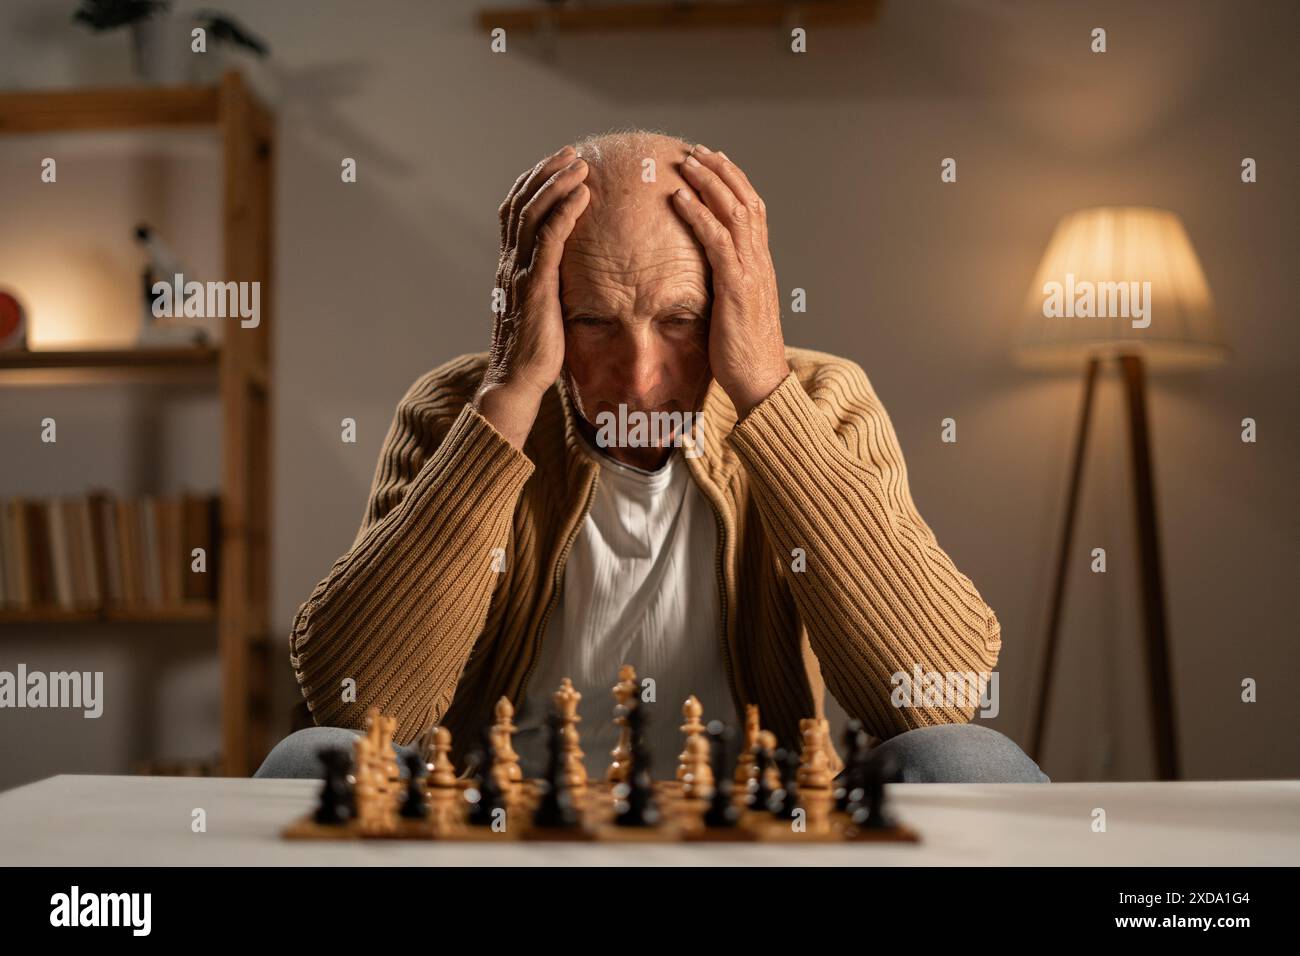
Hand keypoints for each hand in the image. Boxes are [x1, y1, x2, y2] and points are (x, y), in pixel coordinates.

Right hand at [477, 145, 590, 446]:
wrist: (517, 382)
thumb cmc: (535, 353)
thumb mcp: (543, 310)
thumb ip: (549, 287)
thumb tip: (571, 276)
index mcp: (511, 267)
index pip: (515, 213)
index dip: (533, 185)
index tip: (556, 166)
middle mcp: (510, 264)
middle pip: (521, 204)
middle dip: (545, 174)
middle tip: (570, 153)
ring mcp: (520, 273)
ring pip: (533, 214)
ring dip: (556, 184)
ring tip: (579, 164)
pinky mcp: (535, 286)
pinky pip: (549, 239)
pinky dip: (564, 212)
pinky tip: (582, 196)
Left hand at [672, 146, 787, 417]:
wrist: (761, 382)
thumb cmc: (743, 353)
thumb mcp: (736, 310)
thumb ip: (726, 286)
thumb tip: (705, 275)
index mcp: (761, 265)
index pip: (752, 210)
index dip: (734, 181)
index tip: (713, 162)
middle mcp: (760, 262)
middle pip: (745, 200)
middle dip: (720, 171)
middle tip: (696, 151)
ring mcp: (751, 272)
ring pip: (733, 212)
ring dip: (708, 183)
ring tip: (686, 163)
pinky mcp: (736, 287)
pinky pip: (716, 241)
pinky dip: (698, 215)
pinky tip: (679, 199)